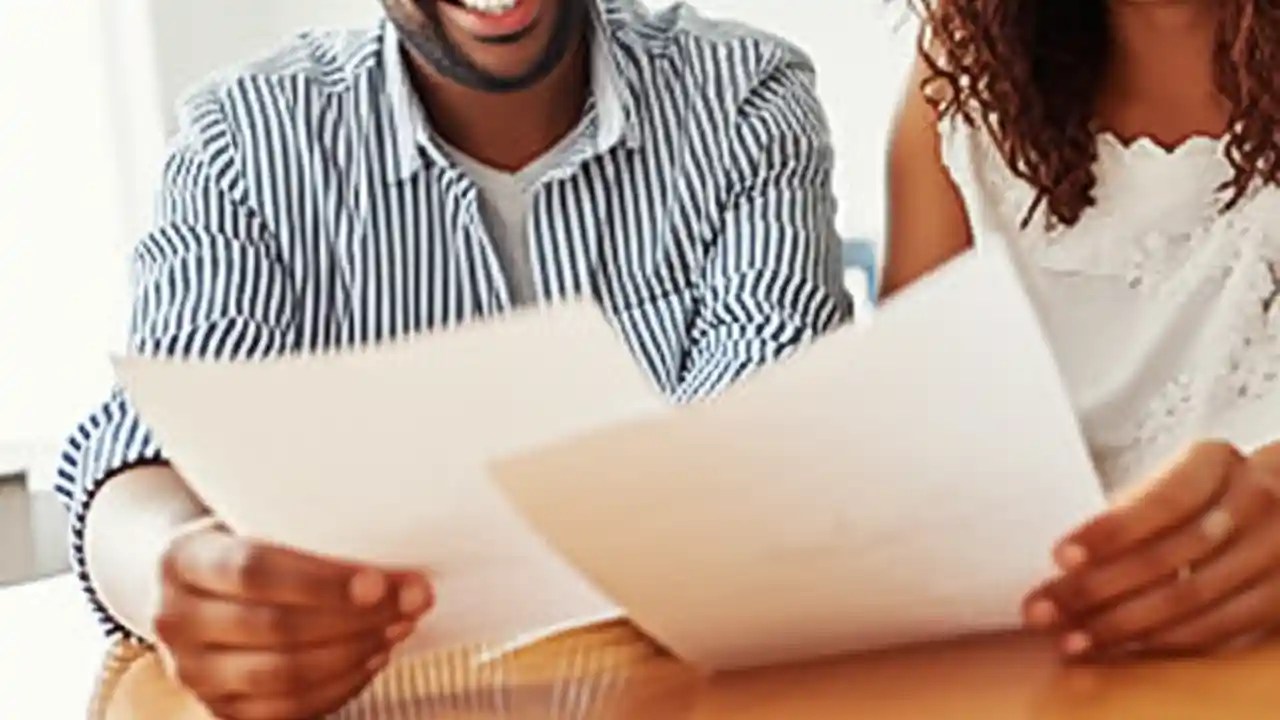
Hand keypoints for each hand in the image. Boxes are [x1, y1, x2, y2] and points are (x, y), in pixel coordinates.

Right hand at [155, 520, 432, 719]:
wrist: (196, 585)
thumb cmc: (244, 540)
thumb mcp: (254, 516)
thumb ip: (303, 526)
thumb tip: (391, 540)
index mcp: (183, 559)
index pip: (253, 571)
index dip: (321, 581)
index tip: (379, 581)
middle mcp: (176, 620)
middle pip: (276, 628)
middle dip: (356, 618)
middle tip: (411, 600)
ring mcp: (193, 673)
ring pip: (284, 675)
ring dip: (355, 652)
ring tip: (398, 626)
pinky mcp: (219, 709)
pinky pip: (288, 709)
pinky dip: (341, 685)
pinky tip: (373, 656)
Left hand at [1023, 441, 1279, 658]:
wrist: (1267, 512)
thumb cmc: (1199, 496)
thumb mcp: (1167, 485)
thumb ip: (1127, 513)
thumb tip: (1063, 562)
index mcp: (1215, 462)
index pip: (1161, 501)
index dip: (1110, 532)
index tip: (1060, 556)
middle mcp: (1256, 501)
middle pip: (1170, 555)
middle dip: (1099, 589)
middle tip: (1046, 611)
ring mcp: (1277, 550)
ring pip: (1193, 597)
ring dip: (1124, 625)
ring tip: (1073, 639)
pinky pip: (1221, 628)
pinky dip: (1165, 642)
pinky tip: (1122, 649)